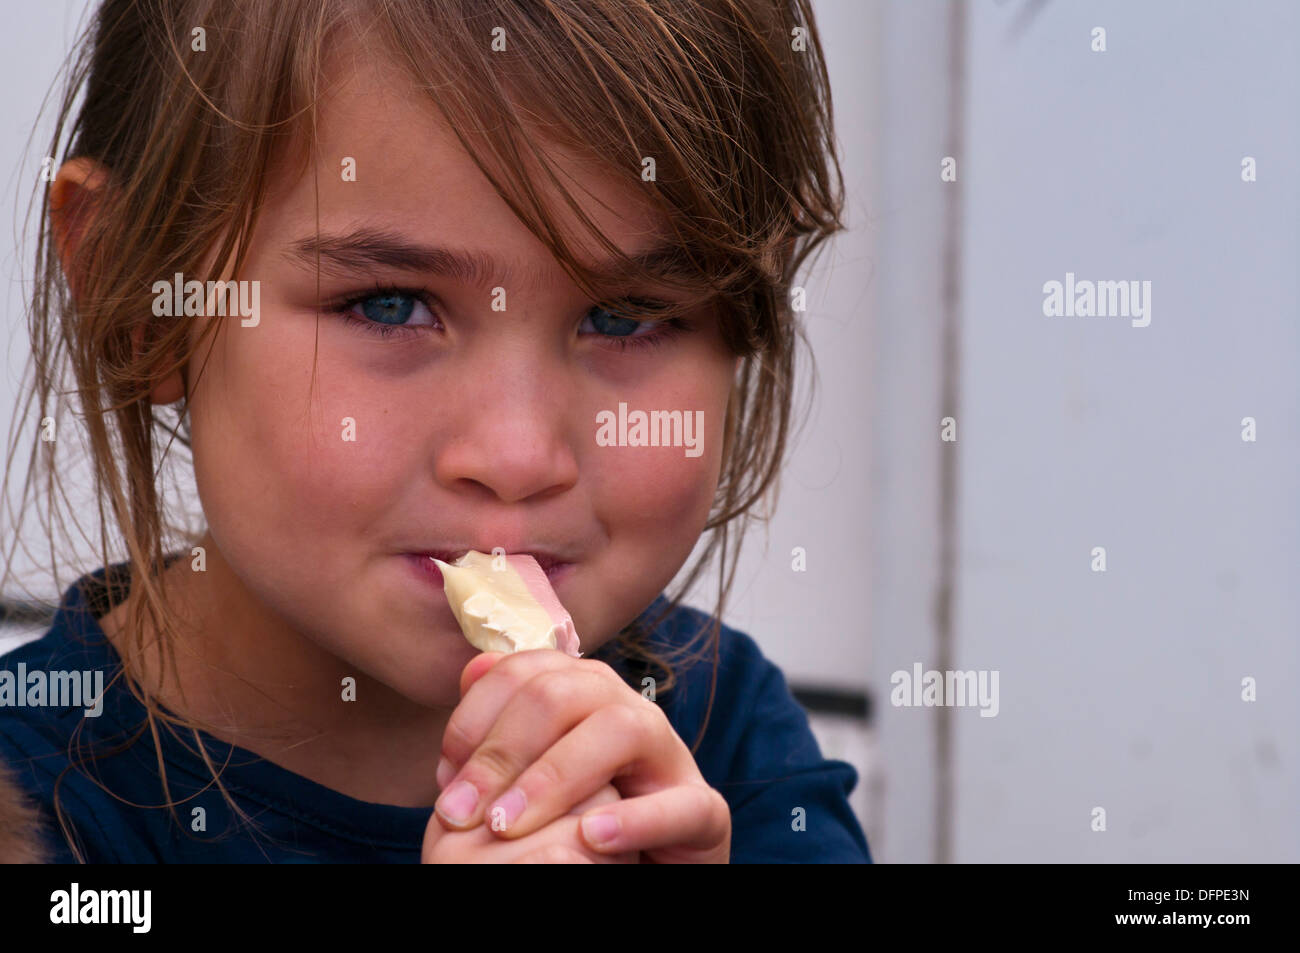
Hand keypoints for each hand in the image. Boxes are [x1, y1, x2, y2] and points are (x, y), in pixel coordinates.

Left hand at [432, 650, 729, 863]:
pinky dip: (637, 819)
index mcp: (581, 692)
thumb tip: (472, 669)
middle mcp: (626, 708)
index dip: (476, 717)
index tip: (445, 776)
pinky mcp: (705, 811)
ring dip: (555, 777)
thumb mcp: (528, 774)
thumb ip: (501, 726)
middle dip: (502, 752)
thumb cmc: (574, 821)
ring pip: (621, 728)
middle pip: (564, 694)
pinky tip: (592, 837)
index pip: (524, 672)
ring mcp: (669, 755)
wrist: (644, 869)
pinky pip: (682, 804)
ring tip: (509, 826)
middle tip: (462, 812)